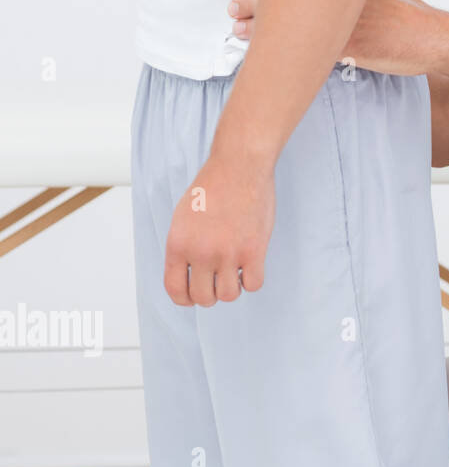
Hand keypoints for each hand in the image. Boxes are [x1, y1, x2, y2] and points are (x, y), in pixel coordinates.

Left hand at [163, 155, 274, 305]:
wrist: (239, 167)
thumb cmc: (213, 186)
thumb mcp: (182, 217)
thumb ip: (183, 247)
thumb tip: (189, 272)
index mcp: (178, 245)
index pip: (176, 290)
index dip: (185, 299)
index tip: (194, 296)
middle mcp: (201, 253)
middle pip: (203, 298)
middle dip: (210, 294)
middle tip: (218, 280)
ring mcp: (228, 253)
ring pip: (229, 295)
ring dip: (232, 287)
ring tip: (235, 270)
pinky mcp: (254, 250)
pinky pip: (254, 284)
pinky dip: (252, 280)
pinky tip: (251, 265)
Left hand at [229, 0, 431, 75]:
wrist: (428, 36)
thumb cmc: (408, 6)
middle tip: (234, 3)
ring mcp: (340, 19)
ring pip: (290, 21)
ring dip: (258, 25)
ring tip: (237, 28)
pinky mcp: (345, 46)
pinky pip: (304, 49)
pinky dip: (279, 52)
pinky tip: (261, 56)